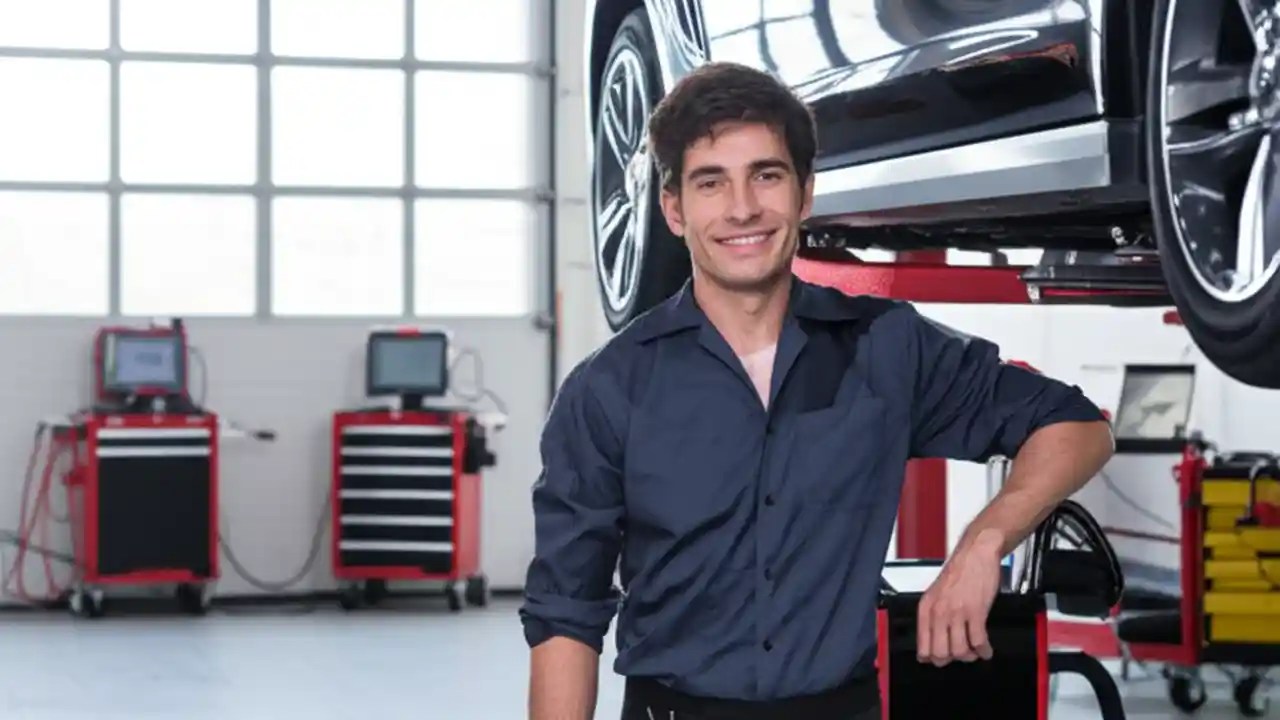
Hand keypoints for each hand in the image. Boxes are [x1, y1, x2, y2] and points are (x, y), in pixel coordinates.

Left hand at [916, 533, 1002, 665]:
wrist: (975, 552)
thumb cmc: (959, 571)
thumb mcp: (936, 593)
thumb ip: (933, 616)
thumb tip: (933, 642)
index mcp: (926, 608)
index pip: (922, 646)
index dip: (932, 658)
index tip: (940, 659)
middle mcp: (938, 612)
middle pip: (940, 654)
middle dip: (952, 660)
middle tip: (959, 655)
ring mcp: (957, 612)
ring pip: (960, 651)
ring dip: (970, 656)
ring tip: (974, 651)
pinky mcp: (976, 611)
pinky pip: (979, 641)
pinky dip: (984, 651)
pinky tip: (986, 649)